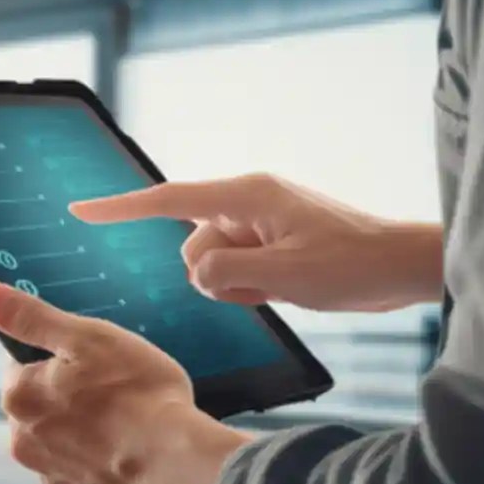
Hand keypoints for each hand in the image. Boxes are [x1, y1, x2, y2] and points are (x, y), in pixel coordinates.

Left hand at [0, 281, 251, 483]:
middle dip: (69, 397)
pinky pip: (86, 471)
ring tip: (128, 422)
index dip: (59, 359)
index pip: (23, 366)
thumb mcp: (85, 338)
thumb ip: (30, 317)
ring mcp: (53, 475)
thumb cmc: (136, 394)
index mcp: (18, 398)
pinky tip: (131, 451)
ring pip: (62, 440)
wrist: (176, 466)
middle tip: (115, 390)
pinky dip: (102, 461)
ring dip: (85, 432)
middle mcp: (23, 442)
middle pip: (41, 406)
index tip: (91, 362)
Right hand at [70, 174, 442, 312]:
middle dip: (215, 275)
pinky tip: (285, 287)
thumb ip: (224, 272)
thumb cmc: (352, 264)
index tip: (81, 210)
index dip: (120, 208)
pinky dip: (251, 286)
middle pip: (191, 246)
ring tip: (283, 285)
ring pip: (211, 264)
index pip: (167, 200)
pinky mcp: (268, 241)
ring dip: (236, 285)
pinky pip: (234, 270)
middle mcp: (246, 202)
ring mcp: (258, 222)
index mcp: (246, 196)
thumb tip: (197, 272)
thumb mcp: (283, 274)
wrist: (402, 268)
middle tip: (265, 282)